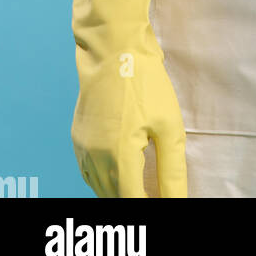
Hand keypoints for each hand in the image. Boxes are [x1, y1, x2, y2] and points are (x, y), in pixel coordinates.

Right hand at [71, 0, 187, 197]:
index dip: (152, 205)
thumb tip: (177, 199)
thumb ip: (172, 169)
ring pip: (100, 188)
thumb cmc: (145, 82)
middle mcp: (95, 158)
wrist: (113, 50)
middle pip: (115, 198)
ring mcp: (82, 150)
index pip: (134, 202)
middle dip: (137, 199)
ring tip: (145, 185)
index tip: (167, 201)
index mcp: (119, 156)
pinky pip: (89, 173)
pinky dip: (105, 179)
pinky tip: (122, 172)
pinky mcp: (77, 140)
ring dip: (120, 192)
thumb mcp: (168, 125)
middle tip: (160, 193)